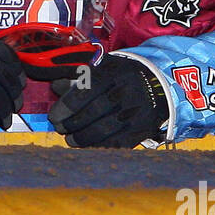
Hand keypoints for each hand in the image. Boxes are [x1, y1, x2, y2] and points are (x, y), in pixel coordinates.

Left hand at [48, 55, 168, 147]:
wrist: (160, 85)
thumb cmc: (121, 76)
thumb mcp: (102, 68)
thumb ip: (77, 76)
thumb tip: (55, 86)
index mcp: (112, 73)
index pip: (83, 92)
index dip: (65, 107)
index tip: (54, 117)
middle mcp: (125, 92)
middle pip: (92, 112)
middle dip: (71, 123)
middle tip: (60, 128)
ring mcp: (135, 112)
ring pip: (103, 130)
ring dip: (81, 138)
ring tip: (71, 139)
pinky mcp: (141, 129)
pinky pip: (116, 142)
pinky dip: (98, 146)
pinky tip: (88, 145)